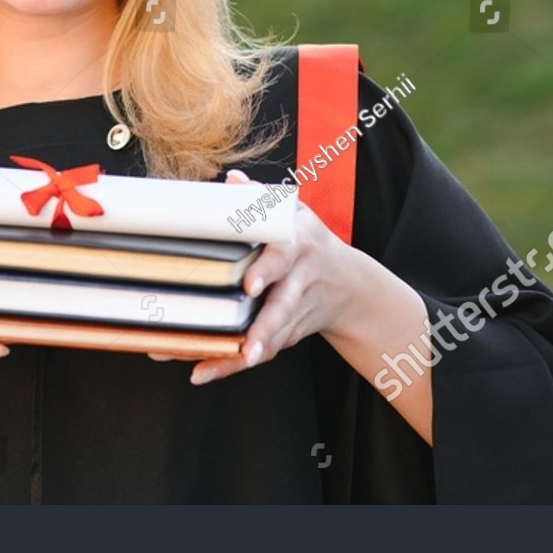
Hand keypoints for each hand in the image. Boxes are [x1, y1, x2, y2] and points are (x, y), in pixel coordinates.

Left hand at [150, 170, 365, 384]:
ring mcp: (296, 310)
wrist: (350, 284)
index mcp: (296, 245)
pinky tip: (203, 372)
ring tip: (239, 360)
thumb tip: (232, 181)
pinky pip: (264, 350)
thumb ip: (260, 198)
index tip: (249, 284)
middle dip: (266, 324)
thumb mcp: (293, 214)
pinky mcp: (289, 333)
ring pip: (276, 332)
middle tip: (248, 342)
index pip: (281, 257)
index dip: (266, 270)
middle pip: (283, 304)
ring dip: (256, 348)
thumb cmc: (308, 242)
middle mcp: (299, 279)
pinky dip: (232, 364)